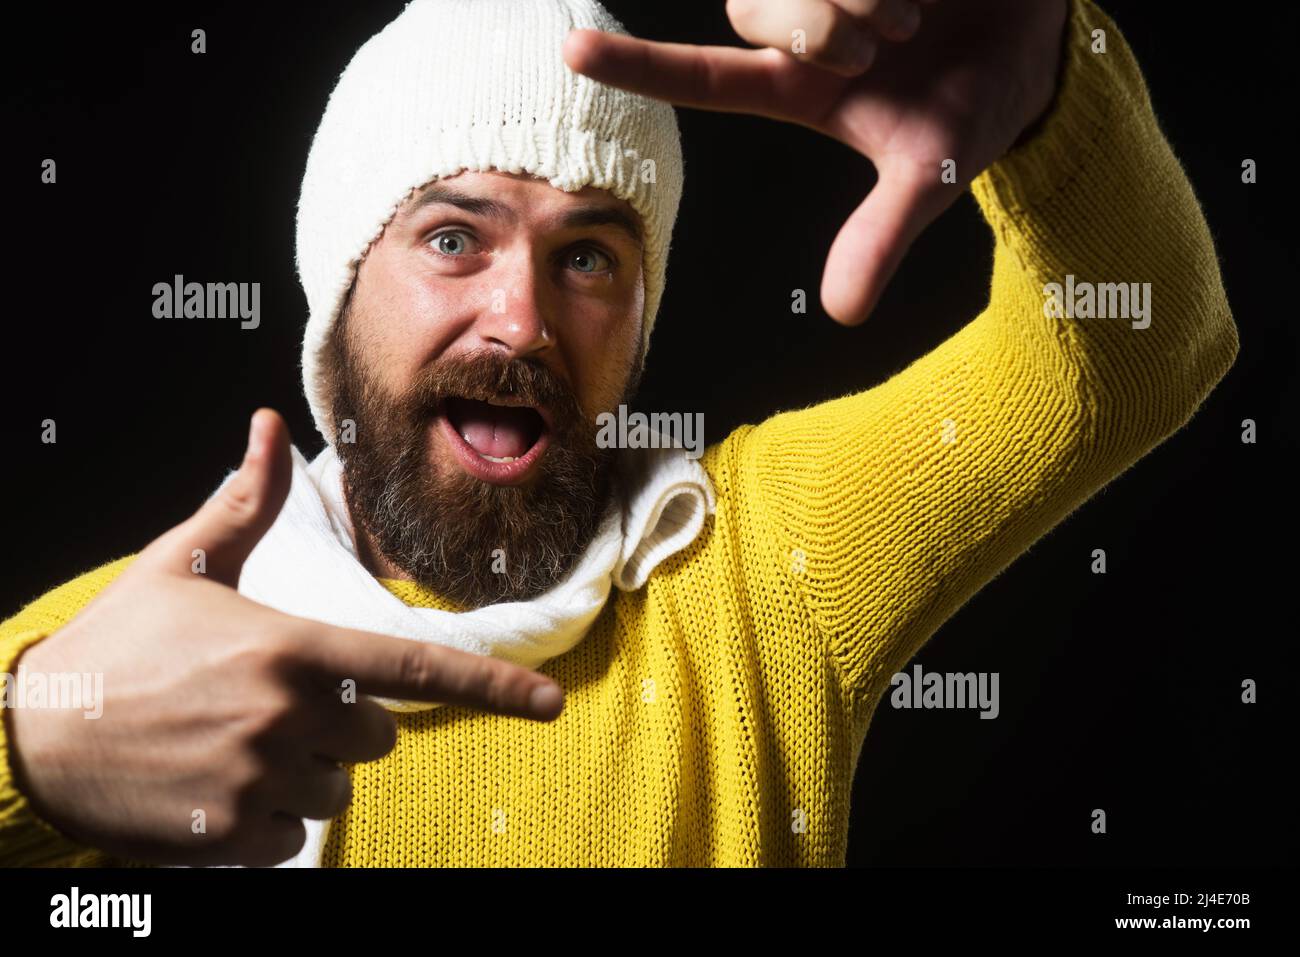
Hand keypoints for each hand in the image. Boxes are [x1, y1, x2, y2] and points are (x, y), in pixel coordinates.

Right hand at [6, 409, 563, 866]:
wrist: (33, 736)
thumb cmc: (118, 644)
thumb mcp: (181, 564)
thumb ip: (245, 503)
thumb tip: (268, 425)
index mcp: (292, 648)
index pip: (414, 668)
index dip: (493, 687)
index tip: (551, 705)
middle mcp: (289, 717)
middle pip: (376, 736)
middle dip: (342, 723)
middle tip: (268, 705)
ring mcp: (262, 781)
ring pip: (338, 789)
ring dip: (304, 773)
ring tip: (233, 744)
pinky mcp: (235, 836)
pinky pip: (296, 838)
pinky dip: (268, 819)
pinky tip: (215, 786)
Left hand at [563, 0, 1067, 322]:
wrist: (1037, 37)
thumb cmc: (975, 101)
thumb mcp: (930, 173)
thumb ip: (881, 234)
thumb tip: (843, 314)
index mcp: (801, 88)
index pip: (703, 77)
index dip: (638, 65)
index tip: (571, 51)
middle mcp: (801, 29)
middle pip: (755, 13)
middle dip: (824, 28)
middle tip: (889, 41)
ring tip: (915, 14)